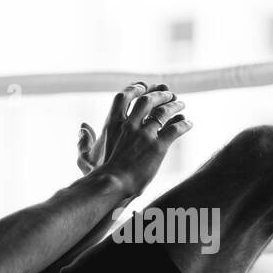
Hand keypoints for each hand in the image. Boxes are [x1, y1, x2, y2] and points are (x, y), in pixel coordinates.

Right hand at [81, 80, 189, 196]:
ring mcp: (145, 134)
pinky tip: (189, 123)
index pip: (123, 97)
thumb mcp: (86, 156)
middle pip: (147, 100)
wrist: (113, 186)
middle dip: (158, 93)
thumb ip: (84, 141)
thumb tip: (83, 126)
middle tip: (167, 92)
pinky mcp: (158, 146)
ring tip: (181, 103)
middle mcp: (130, 125)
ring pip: (163, 112)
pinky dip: (183, 124)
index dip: (134, 89)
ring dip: (174, 105)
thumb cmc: (100, 176)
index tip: (142, 86)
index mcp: (113, 124)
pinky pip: (175, 129)